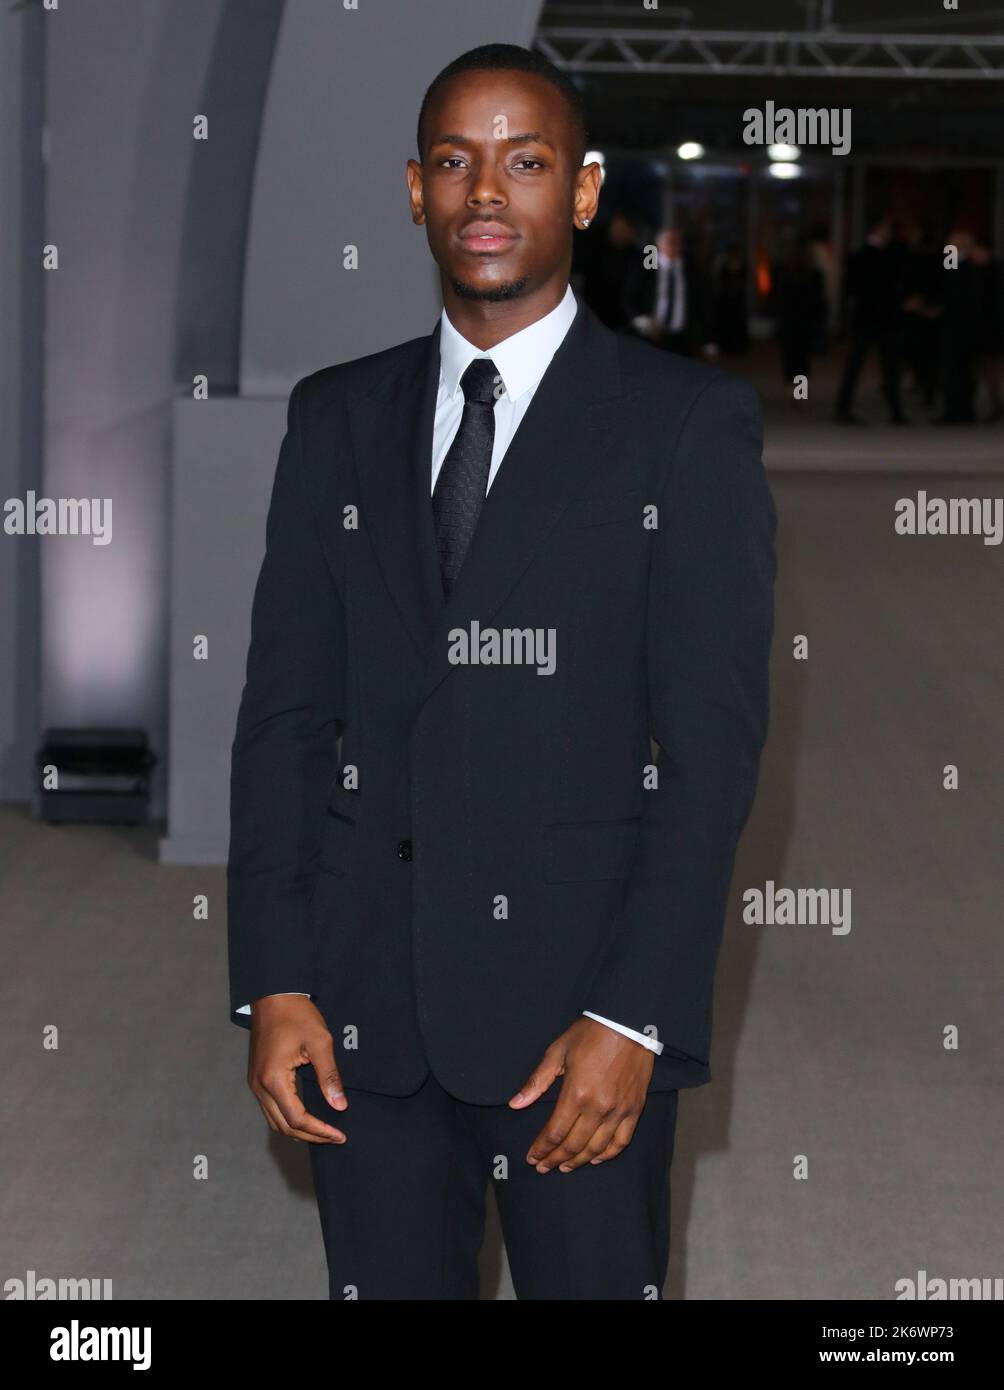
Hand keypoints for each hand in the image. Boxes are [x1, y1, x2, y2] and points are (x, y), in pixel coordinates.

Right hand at [247, 994, 346, 1143]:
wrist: (273, 995)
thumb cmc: (296, 1014)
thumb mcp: (320, 1042)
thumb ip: (329, 1076)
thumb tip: (339, 1106)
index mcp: (273, 1079)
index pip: (297, 1118)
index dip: (319, 1131)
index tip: (339, 1136)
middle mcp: (259, 1086)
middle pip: (283, 1125)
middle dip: (310, 1135)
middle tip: (334, 1137)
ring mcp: (255, 1082)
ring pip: (275, 1120)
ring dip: (298, 1129)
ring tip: (323, 1131)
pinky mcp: (256, 1077)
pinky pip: (271, 1108)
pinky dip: (288, 1118)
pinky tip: (306, 1116)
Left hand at [509, 1017, 655, 1172]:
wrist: (627, 1023)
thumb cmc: (590, 1034)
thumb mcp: (557, 1052)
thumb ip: (537, 1081)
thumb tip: (515, 1103)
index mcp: (576, 1094)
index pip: (554, 1133)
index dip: (541, 1149)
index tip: (532, 1157)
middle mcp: (598, 1108)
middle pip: (573, 1145)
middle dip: (555, 1159)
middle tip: (544, 1167)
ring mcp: (618, 1111)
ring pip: (596, 1148)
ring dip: (578, 1161)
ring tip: (564, 1166)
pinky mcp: (634, 1109)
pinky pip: (621, 1141)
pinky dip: (607, 1154)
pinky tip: (595, 1159)